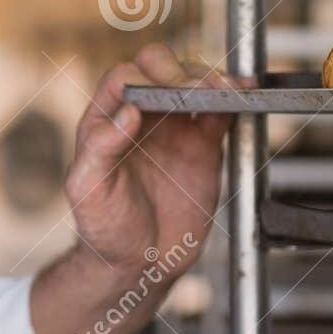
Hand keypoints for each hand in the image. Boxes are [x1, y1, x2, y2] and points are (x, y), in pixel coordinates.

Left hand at [64, 43, 240, 280]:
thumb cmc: (103, 229)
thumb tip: (127, 111)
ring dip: (212, 80)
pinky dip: (234, 101)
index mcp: (105, 120)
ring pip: (194, 83)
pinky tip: (245, 96)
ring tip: (228, 91)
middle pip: (163, 68)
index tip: (167, 93)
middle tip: (201, 93)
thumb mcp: (88, 190)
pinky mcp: (204, 145)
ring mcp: (174, 128)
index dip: (147, 77)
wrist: (140, 265)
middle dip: (184, 73)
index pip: (126, 77)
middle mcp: (140, 116)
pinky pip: (220, 113)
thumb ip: (100, 149)